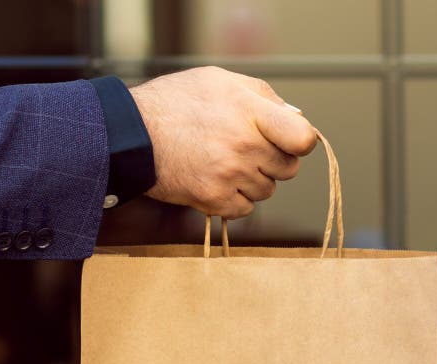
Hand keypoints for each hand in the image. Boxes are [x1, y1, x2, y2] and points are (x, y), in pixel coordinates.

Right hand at [130, 67, 317, 219]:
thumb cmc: (176, 103)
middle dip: (273, 161)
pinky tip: (216, 180)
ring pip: (266, 191)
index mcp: (250, 112)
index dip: (300, 142)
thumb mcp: (221, 81)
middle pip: (287, 169)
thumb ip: (263, 96)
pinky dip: (235, 199)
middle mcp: (243, 145)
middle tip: (247, 149)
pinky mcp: (214, 199)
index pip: (302, 139)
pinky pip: (245, 209)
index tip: (289, 141)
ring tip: (225, 162)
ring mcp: (229, 175)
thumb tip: (297, 119)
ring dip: (252, 181)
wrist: (134, 134)